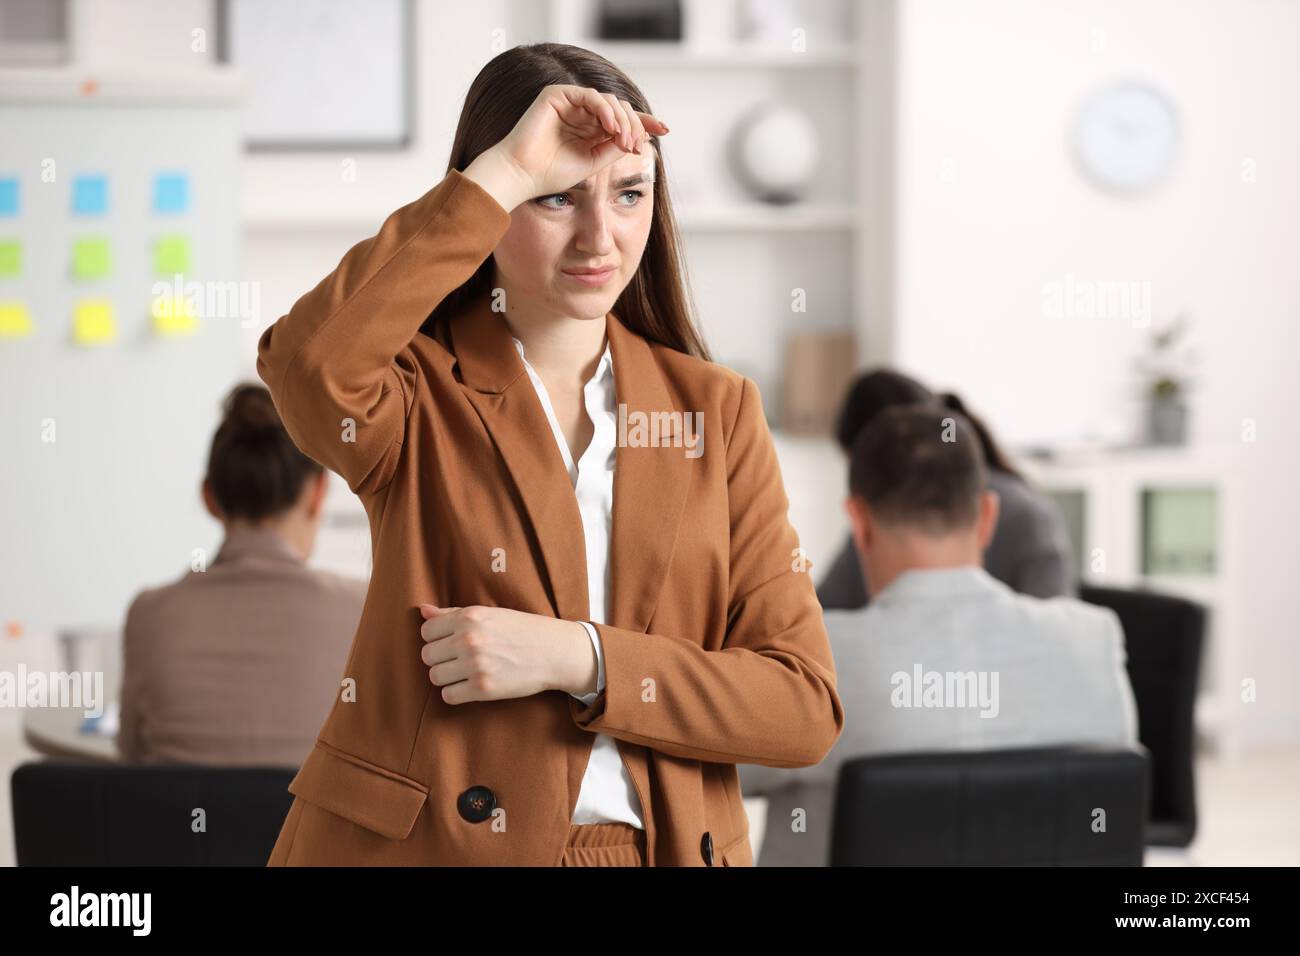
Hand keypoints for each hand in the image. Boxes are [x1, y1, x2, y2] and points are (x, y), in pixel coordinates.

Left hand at [418, 604, 595, 704]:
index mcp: (469, 617)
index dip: (437, 638)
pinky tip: (470, 686)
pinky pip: (449, 696)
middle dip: (440, 658)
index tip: (451, 642)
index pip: (427, 631)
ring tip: (465, 673)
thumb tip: (423, 610)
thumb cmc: (521, 630)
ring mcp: (475, 665)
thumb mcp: (489, 614)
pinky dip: (456, 693)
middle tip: (459, 659)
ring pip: (435, 677)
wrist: (554, 651)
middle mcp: (469, 640)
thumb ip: (453, 613)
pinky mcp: (483, 689)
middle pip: (428, 655)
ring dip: (447, 677)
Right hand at [463, 84, 668, 210]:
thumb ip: (615, 147)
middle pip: (621, 108)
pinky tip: (612, 128)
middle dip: (635, 124)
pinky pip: (591, 97)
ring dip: (623, 120)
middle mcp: (582, 113)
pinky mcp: (557, 95)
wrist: (524, 176)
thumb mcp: (594, 163)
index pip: (623, 119)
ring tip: (626, 141)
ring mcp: (570, 102)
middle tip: (638, 146)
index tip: (666, 129)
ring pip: (609, 101)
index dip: (645, 122)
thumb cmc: (553, 174)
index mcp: (591, 129)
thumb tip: (639, 137)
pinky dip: (605, 110)